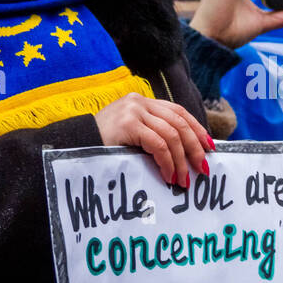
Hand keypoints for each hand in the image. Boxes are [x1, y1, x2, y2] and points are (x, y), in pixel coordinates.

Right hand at [94, 93, 212, 187]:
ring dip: (181, 161)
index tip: (210, 148)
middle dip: (195, 148)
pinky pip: (158, 144)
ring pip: (172, 135)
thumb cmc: (103, 147)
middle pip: (179, 123)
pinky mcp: (128, 123)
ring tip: (183, 180)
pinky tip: (168, 176)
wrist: (73, 146)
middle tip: (203, 169)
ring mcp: (133, 110)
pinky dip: (167, 162)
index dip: (197, 129)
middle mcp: (139, 102)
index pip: (179, 112)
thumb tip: (186, 155)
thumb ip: (153, 136)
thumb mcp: (131, 137)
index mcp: (142, 102)